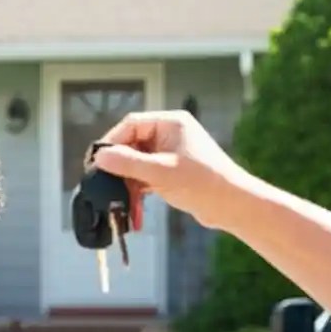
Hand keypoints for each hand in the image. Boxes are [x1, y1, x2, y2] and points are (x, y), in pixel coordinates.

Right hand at [92, 110, 253, 230]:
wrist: (232, 206)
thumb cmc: (201, 183)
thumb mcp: (160, 172)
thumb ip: (128, 163)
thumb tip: (99, 157)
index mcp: (171, 123)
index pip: (131, 125)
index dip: (112, 142)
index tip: (98, 162)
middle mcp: (171, 134)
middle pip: (133, 144)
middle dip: (120, 166)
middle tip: (104, 183)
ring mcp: (172, 153)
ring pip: (139, 163)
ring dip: (129, 183)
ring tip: (120, 201)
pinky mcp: (174, 172)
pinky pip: (148, 176)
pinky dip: (140, 190)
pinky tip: (133, 208)